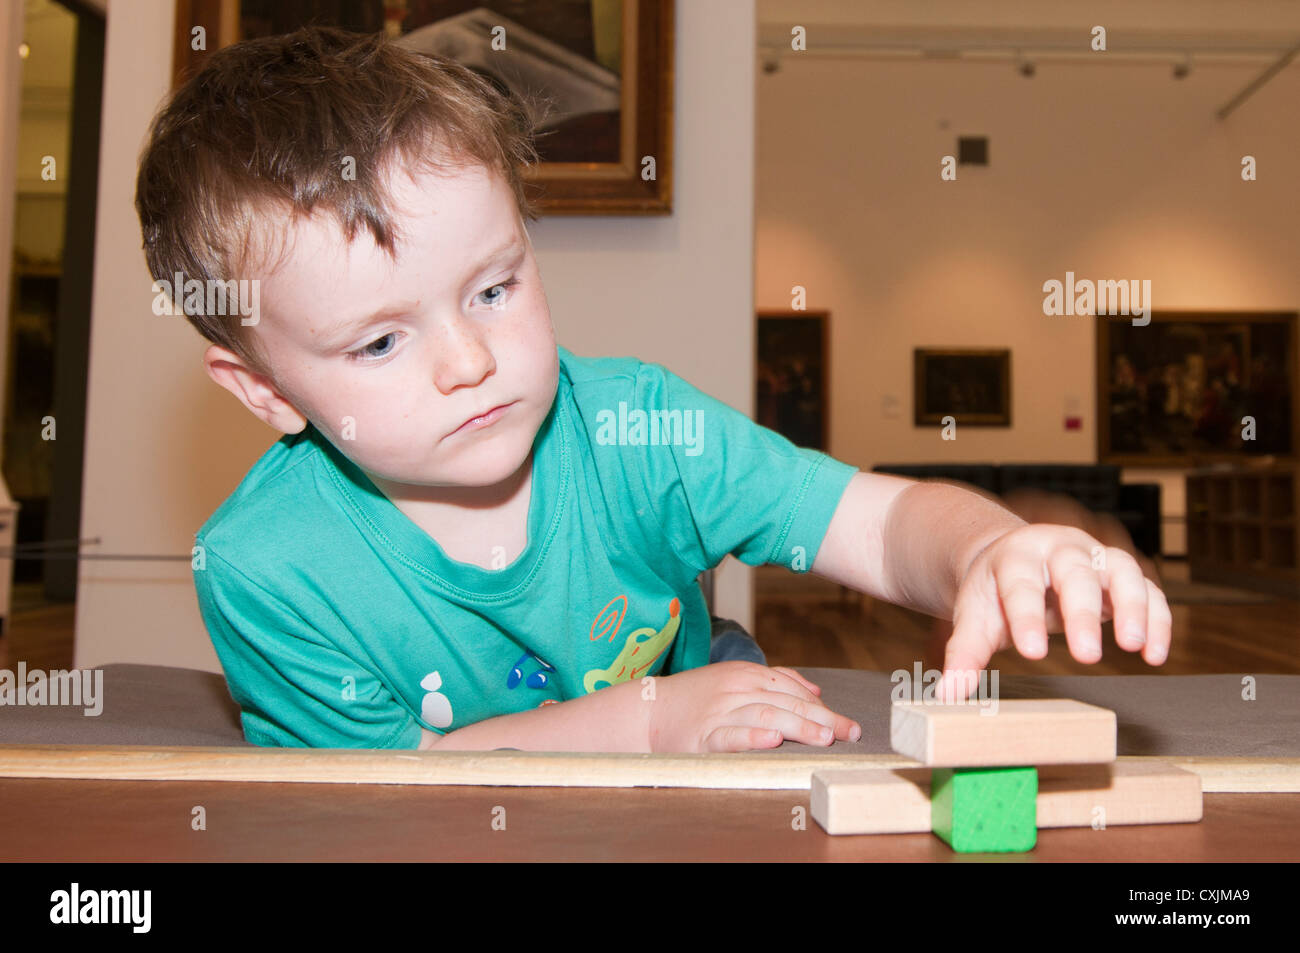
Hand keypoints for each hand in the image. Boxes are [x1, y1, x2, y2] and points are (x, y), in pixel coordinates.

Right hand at [646, 662, 861, 752]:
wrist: (647, 711)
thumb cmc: (696, 699)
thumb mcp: (735, 680)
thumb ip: (777, 681)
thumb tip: (816, 689)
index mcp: (747, 674)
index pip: (793, 689)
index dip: (823, 707)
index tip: (849, 727)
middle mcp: (736, 689)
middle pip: (786, 702)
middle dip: (821, 718)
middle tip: (847, 734)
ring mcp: (720, 712)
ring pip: (766, 715)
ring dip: (798, 726)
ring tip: (823, 738)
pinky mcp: (703, 737)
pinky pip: (732, 736)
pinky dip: (753, 737)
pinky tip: (773, 741)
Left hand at [936, 524, 1171, 700]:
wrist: (1012, 560)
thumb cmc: (994, 593)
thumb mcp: (975, 617)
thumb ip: (964, 654)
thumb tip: (947, 696)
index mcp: (1015, 556)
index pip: (1020, 585)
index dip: (1027, 618)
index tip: (1032, 654)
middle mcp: (1057, 548)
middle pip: (1074, 573)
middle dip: (1081, 613)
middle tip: (1087, 656)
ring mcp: (1093, 556)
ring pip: (1121, 570)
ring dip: (1132, 607)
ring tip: (1134, 647)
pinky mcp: (1120, 572)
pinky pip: (1147, 587)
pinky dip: (1156, 617)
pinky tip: (1155, 653)